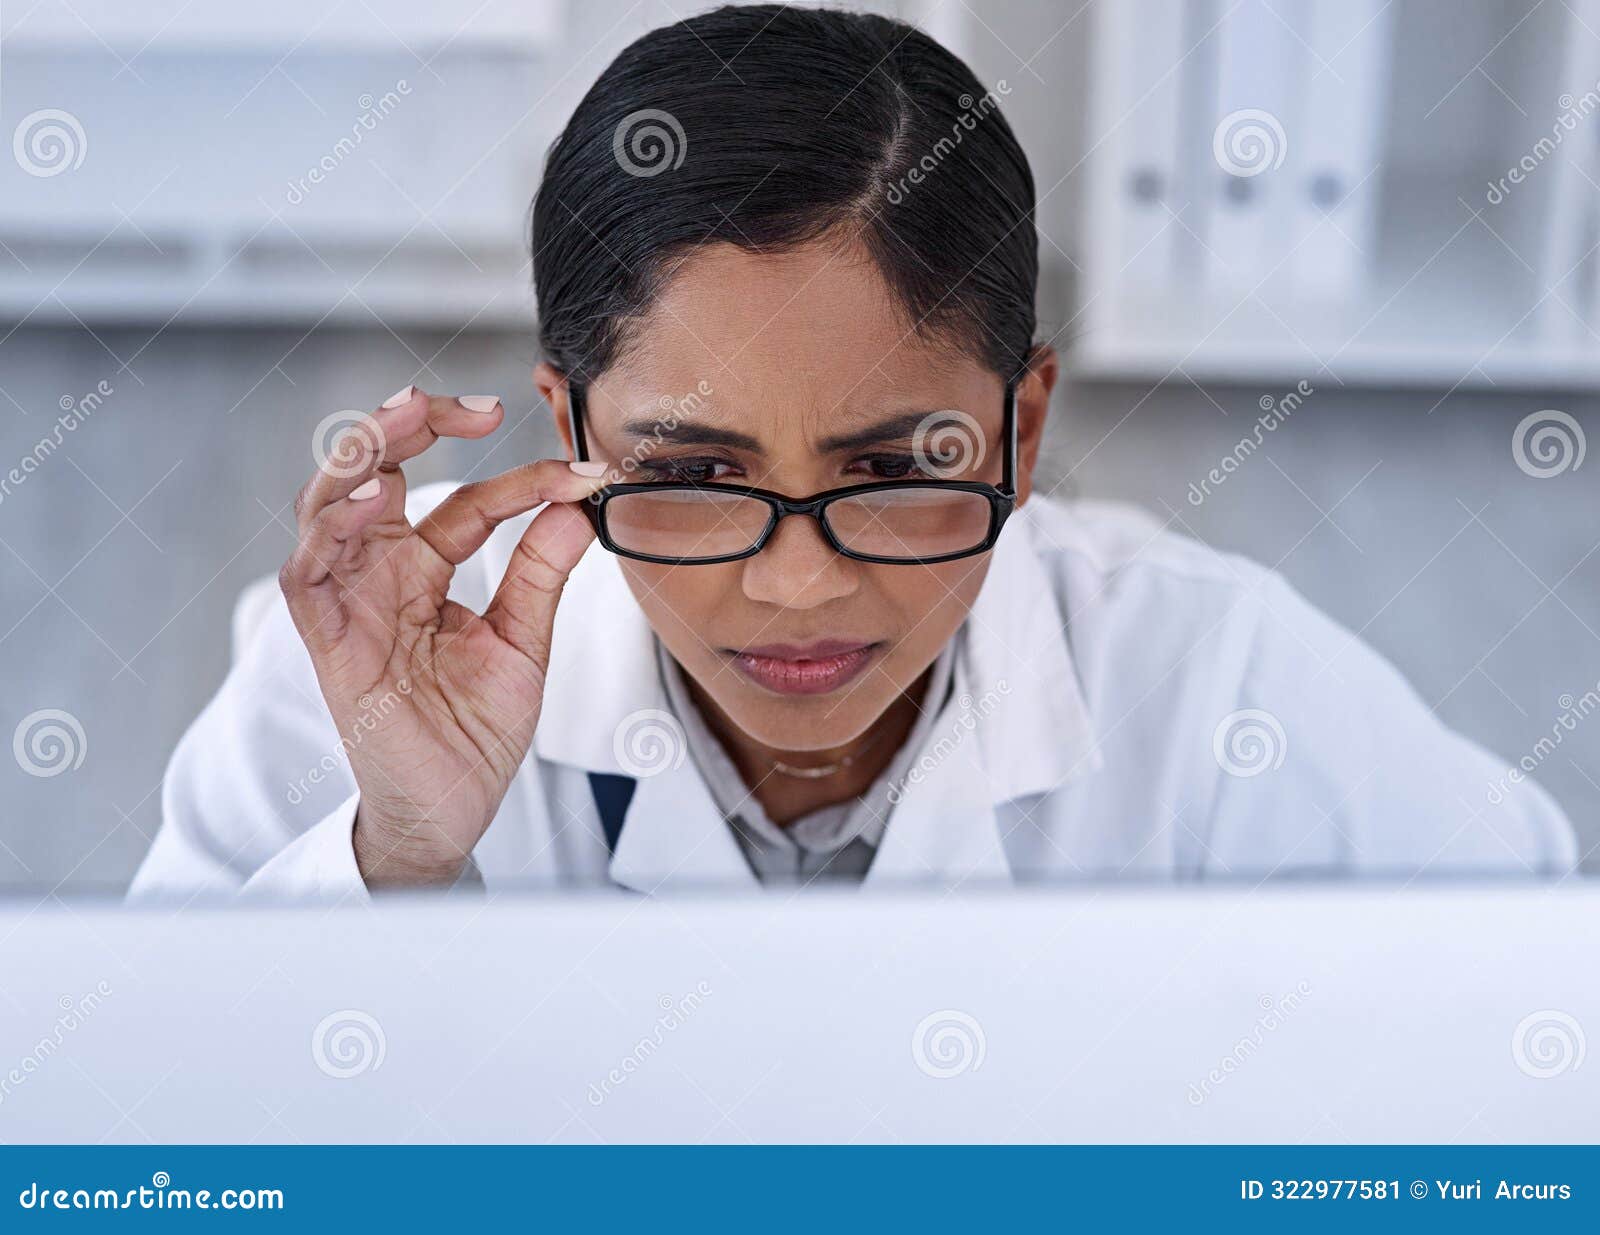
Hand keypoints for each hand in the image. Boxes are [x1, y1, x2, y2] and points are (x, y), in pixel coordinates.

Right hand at [278, 386, 608, 887]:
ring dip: (363, 453)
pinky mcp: (328, 641)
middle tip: (471, 405)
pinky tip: (371, 499)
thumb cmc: (473, 732)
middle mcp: (379, 576)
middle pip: (376, 474)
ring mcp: (349, 604)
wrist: (451, 809)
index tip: (580, 473)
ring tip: (407, 417)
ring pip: (330, 505)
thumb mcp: (522, 642)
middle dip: (411, 424)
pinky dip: (332, 530)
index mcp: (423, 570)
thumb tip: (582, 506)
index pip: (466, 502)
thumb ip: (541, 573)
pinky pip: (310, 573)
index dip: (521, 480)